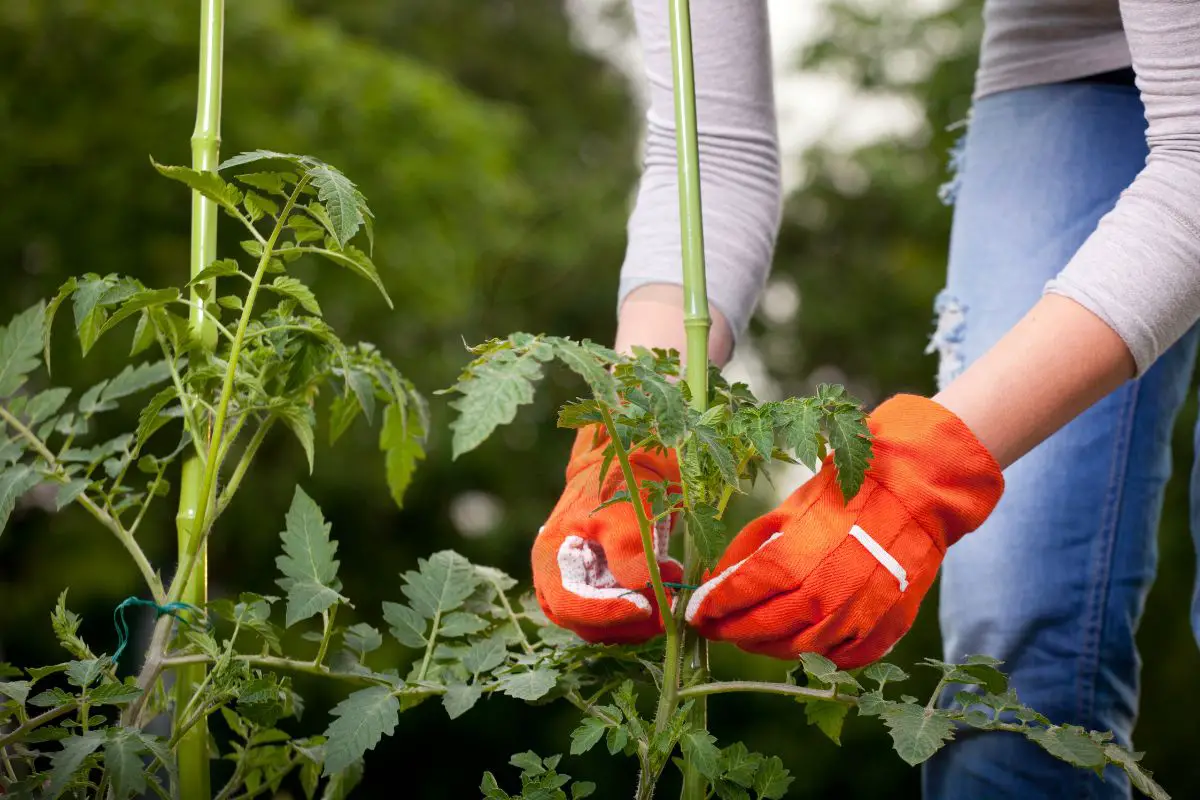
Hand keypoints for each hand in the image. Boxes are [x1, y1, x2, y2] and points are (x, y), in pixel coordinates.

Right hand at [532, 425, 683, 642]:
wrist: (631, 464)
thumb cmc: (621, 481)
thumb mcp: (626, 510)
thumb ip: (628, 549)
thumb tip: (637, 590)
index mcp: (551, 558)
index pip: (569, 605)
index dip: (605, 613)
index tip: (645, 607)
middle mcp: (558, 580)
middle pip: (585, 624)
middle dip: (628, 620)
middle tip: (667, 601)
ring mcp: (579, 588)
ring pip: (604, 626)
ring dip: (640, 616)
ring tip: (670, 583)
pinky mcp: (602, 590)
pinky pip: (619, 615)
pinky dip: (645, 608)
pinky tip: (667, 582)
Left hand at [685, 394, 1003, 667]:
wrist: (914, 495)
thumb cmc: (845, 495)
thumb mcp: (787, 510)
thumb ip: (749, 548)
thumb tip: (717, 580)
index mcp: (795, 560)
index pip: (739, 596)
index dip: (712, 607)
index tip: (695, 613)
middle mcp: (824, 596)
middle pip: (763, 630)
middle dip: (733, 631)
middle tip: (717, 628)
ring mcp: (856, 618)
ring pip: (798, 650)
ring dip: (769, 645)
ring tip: (753, 634)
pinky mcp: (883, 630)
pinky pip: (840, 658)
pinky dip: (817, 653)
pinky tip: (801, 639)